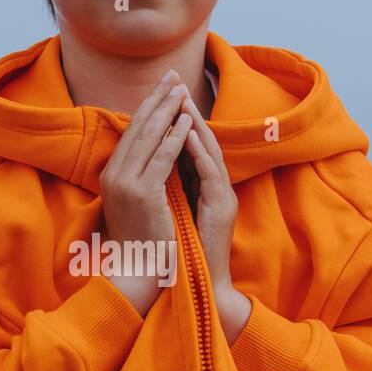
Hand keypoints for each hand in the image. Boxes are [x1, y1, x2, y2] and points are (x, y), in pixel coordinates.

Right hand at [98, 69, 192, 315]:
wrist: (139, 271)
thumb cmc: (143, 239)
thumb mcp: (136, 201)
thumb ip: (141, 175)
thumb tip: (154, 149)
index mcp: (111, 174)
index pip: (131, 131)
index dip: (148, 105)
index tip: (163, 86)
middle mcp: (114, 175)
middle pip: (138, 126)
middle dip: (157, 99)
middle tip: (173, 76)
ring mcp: (126, 184)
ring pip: (148, 137)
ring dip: (167, 110)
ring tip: (182, 91)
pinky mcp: (143, 194)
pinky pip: (161, 158)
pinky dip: (174, 137)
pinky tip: (186, 121)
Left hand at [180, 94, 251, 343]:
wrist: (199, 284)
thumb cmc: (184, 252)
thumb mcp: (173, 211)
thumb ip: (168, 186)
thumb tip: (149, 164)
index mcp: (204, 187)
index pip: (191, 146)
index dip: (178, 121)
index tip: (162, 98)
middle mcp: (217, 187)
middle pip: (204, 140)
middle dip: (188, 112)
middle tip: (174, 86)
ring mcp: (222, 196)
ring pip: (211, 150)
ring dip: (197, 123)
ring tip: (182, 100)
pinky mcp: (221, 207)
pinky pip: (211, 172)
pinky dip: (200, 150)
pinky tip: (188, 132)